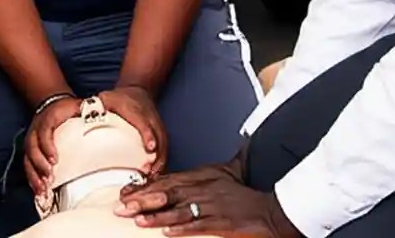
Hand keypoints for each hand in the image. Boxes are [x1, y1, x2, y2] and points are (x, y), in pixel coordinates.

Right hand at [24, 94, 82, 193]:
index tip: (55, 160)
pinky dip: (32, 178)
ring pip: (27, 159)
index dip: (47, 146)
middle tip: (49, 178)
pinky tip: (38, 190)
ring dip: (34, 175)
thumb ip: (89, 112)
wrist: (53, 104)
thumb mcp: (77, 106)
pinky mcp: (31, 150)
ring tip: (42, 189)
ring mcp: (32, 140)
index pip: (44, 131)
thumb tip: (105, 118)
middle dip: (40, 165)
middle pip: (32, 148)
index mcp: (48, 118)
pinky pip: (27, 165)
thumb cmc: (67, 109)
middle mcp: (36, 129)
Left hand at [98, 86, 167, 176]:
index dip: (148, 135)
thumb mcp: (107, 98)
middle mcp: (150, 119)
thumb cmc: (119, 98)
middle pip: (158, 138)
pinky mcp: (160, 133)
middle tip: (149, 172)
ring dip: (160, 162)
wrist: (137, 91)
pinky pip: (164, 148)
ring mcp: (157, 126)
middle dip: (157, 155)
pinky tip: (154, 175)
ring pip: (164, 145)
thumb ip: (96, 108)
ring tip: (152, 178)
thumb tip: (81, 120)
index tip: (150, 148)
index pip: (144, 123)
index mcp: (136, 110)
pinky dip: (161, 162)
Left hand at [116, 164, 301, 236]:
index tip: (126, 191)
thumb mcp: (228, 173)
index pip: (168, 180)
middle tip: (121, 205)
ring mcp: (213, 206)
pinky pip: (198, 226)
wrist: (273, 210)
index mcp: (203, 176)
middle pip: (168, 192)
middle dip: (142, 199)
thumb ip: (209, 170)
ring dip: (156, 215)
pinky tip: (166, 232)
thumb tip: (197, 164)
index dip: (145, 186)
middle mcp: (205, 189)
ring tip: (136, 219)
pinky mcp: (222, 223)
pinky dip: (181, 229)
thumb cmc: (249, 194)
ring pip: (179, 210)